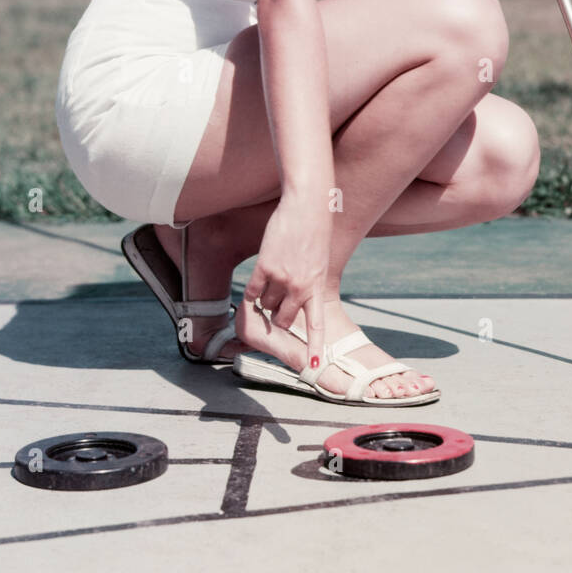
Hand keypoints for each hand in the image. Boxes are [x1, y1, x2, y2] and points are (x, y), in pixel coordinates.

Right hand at [242, 192, 329, 373]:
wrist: (307, 206)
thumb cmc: (315, 230)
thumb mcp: (320, 260)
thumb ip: (310, 281)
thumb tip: (300, 296)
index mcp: (318, 286)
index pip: (316, 325)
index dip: (314, 348)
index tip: (314, 367)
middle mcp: (300, 287)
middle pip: (282, 319)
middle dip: (277, 315)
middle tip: (276, 303)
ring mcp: (282, 277)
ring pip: (266, 304)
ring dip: (265, 298)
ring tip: (273, 278)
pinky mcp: (265, 266)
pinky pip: (252, 291)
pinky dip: (252, 290)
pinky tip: (255, 282)